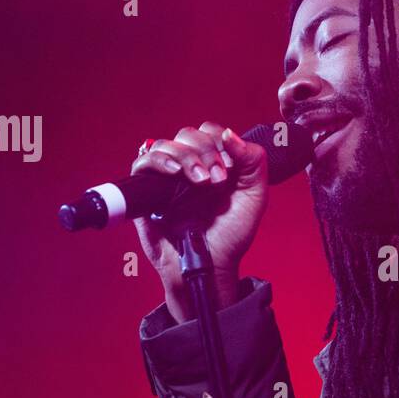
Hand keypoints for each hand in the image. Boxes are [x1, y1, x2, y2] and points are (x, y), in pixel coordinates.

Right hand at [132, 123, 268, 318]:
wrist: (210, 265)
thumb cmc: (230, 236)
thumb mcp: (254, 197)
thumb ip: (253, 161)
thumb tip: (230, 134)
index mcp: (214, 163)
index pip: (210, 132)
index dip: (220, 140)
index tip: (229, 168)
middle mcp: (189, 166)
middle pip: (188, 134)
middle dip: (205, 151)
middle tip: (216, 180)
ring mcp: (167, 177)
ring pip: (166, 144)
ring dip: (186, 156)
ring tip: (200, 181)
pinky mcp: (147, 190)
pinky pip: (144, 162)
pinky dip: (159, 160)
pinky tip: (175, 173)